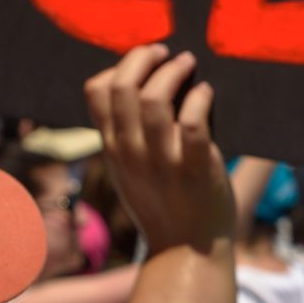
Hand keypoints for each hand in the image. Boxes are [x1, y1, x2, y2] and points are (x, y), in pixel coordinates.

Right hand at [85, 46, 229, 257]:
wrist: (186, 251)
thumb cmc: (162, 202)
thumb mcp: (127, 168)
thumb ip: (125, 132)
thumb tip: (140, 80)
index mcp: (112, 147)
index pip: (96, 91)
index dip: (119, 65)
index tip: (145, 58)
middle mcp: (130, 152)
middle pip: (124, 87)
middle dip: (145, 58)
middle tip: (165, 51)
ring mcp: (161, 162)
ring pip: (154, 100)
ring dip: (173, 72)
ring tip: (188, 63)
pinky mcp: (195, 170)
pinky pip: (194, 124)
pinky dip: (200, 100)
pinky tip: (207, 93)